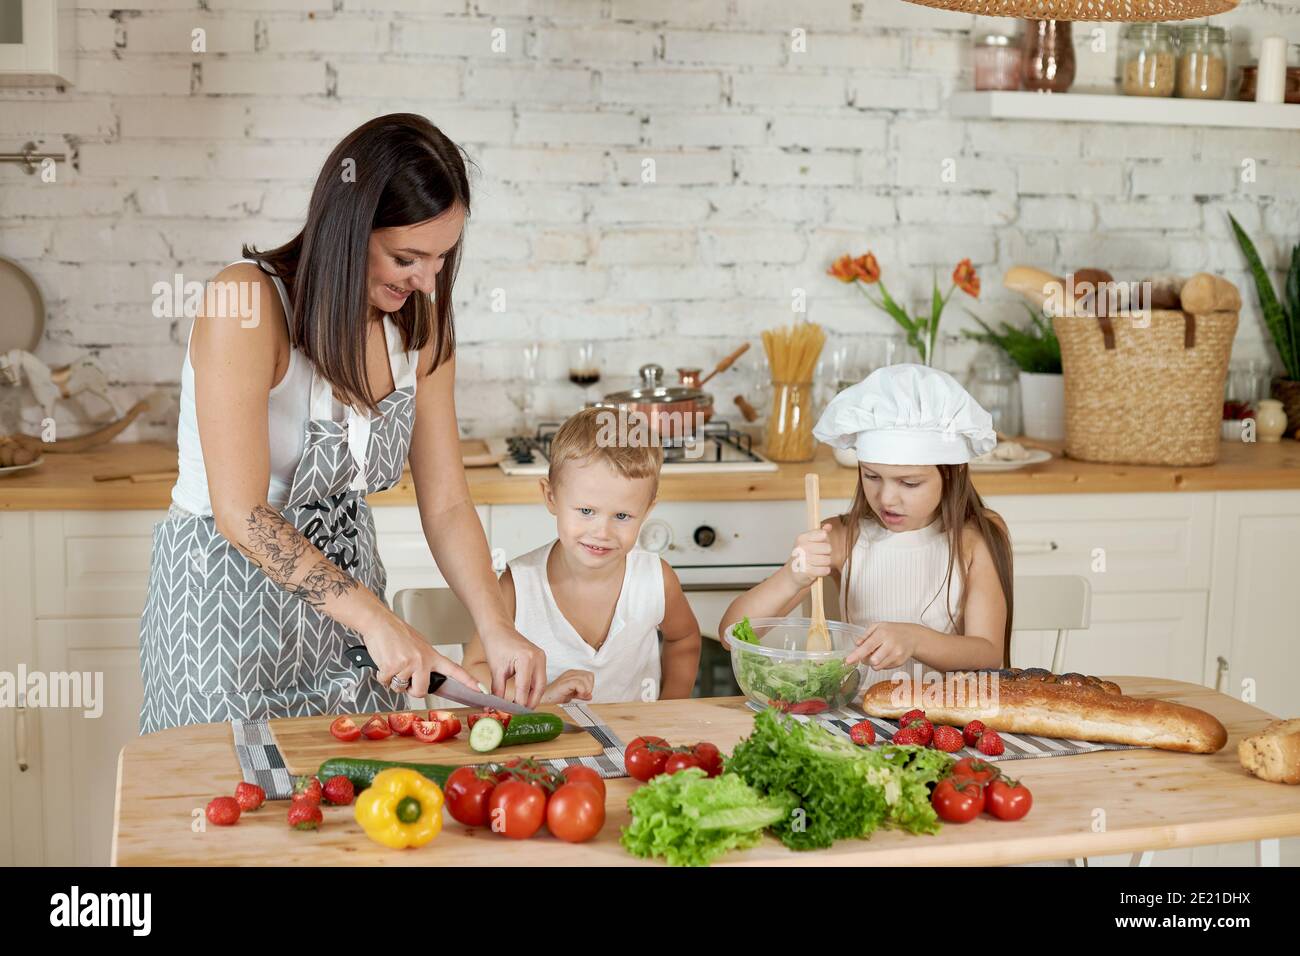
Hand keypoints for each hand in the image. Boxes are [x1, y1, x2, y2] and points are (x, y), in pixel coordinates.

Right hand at [359, 610, 478, 698]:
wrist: (379, 622)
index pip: (455, 670)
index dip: (469, 681)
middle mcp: (423, 660)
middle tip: (404, 679)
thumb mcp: (418, 646)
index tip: (480, 690)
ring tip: (392, 662)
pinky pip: (386, 683)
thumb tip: (422, 679)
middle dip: (411, 690)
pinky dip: (381, 677)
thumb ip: (424, 662)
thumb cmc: (396, 634)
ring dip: (393, 680)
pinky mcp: (392, 667)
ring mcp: (408, 664)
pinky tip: (383, 662)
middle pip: (422, 691)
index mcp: (432, 655)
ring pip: (400, 688)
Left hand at [479, 623, 547, 707]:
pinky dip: (533, 687)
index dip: (519, 703)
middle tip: (522, 713)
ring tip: (523, 706)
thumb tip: (497, 706)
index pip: (524, 687)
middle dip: (531, 702)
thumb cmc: (496, 644)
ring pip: (541, 683)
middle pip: (539, 687)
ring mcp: (541, 657)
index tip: (514, 713)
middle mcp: (538, 657)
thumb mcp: (496, 670)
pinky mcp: (540, 658)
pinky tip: (525, 694)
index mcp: (526, 658)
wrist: (498, 629)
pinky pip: (540, 677)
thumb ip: (498, 690)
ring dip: (533, 695)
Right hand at [540, 669, 593, 704]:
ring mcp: (568, 676)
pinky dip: (581, 691)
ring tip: (579, 695)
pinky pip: (579, 684)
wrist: (545, 699)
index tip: (584, 694)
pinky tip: (576, 695)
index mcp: (573, 674)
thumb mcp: (572, 694)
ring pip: (586, 679)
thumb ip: (581, 694)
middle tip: (582, 695)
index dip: (590, 685)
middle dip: (589, 687)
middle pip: (589, 676)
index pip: (590, 675)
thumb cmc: (555, 696)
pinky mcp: (565, 682)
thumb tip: (590, 696)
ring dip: (585, 690)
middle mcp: (571, 673)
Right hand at [787, 523, 833, 587]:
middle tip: (817, 556)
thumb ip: (820, 533)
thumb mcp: (809, 542)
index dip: (824, 541)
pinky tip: (816, 570)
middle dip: (825, 553)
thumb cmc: (802, 557)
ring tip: (816, 563)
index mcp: (802, 538)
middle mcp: (802, 547)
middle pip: (828, 548)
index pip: (823, 534)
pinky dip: (823, 571)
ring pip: (828, 559)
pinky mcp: (807, 571)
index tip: (818, 545)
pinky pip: (825, 570)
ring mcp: (804, 559)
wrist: (792, 573)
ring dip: (824, 563)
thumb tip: (828, 526)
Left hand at [845, 622, 919, 669]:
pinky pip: (884, 668)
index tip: (848, 661)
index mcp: (882, 634)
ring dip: (873, 663)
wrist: (912, 637)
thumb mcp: (878, 626)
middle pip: (872, 660)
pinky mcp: (900, 662)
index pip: (867, 647)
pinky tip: (886, 656)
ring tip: (878, 654)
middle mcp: (890, 644)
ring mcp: (896, 654)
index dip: (856, 655)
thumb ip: (865, 635)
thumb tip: (856, 644)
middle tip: (867, 654)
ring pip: (877, 666)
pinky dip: (881, 664)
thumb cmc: (893, 631)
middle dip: (866, 660)